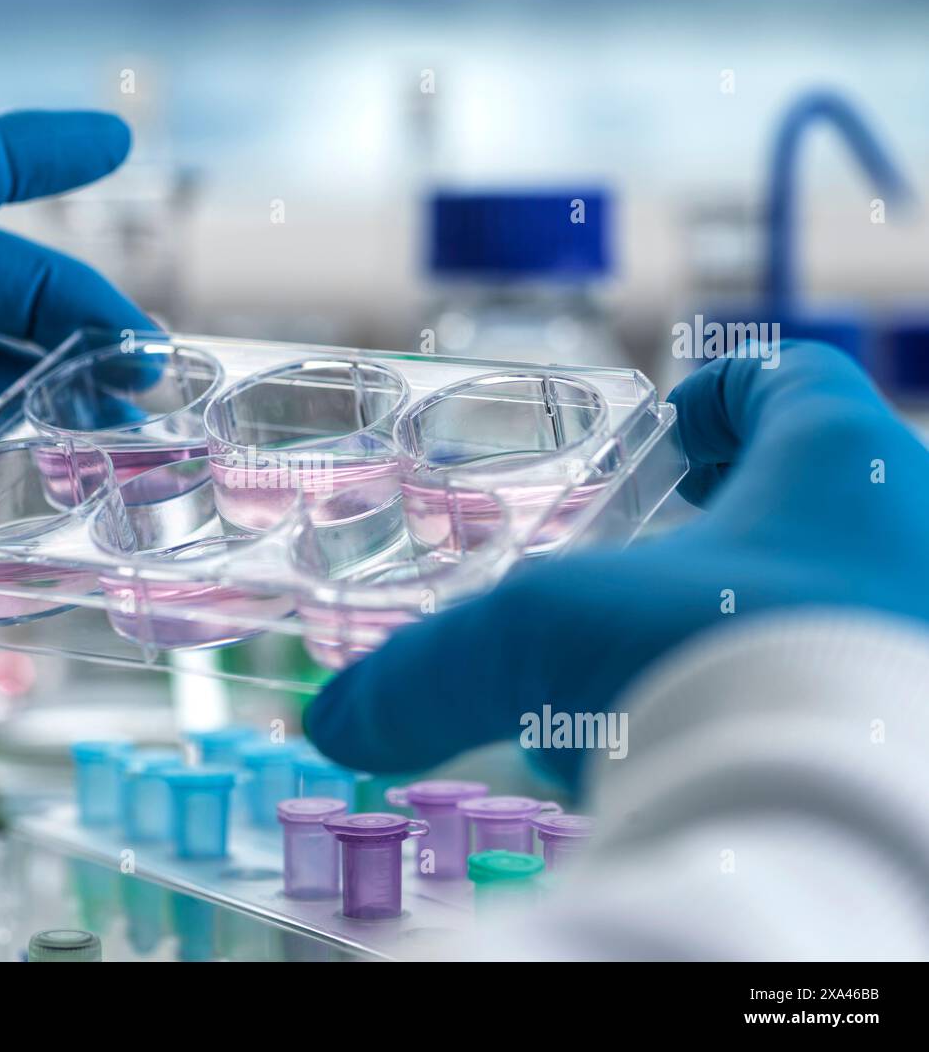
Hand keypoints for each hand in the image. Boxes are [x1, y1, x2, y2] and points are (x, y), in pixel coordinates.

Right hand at [305, 342, 928, 777]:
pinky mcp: (917, 719)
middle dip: (723, 537)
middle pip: (819, 498)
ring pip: (840, 599)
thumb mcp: (544, 642)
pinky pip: (858, 687)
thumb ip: (429, 674)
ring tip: (656, 688)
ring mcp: (923, 619)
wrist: (857, 824)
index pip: (793, 379)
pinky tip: (710, 763)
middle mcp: (915, 533)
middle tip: (641, 581)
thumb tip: (334, 723)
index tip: (661, 447)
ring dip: (748, 629)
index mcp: (842, 461)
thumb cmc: (720, 663)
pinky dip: (783, 709)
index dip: (716, 400)